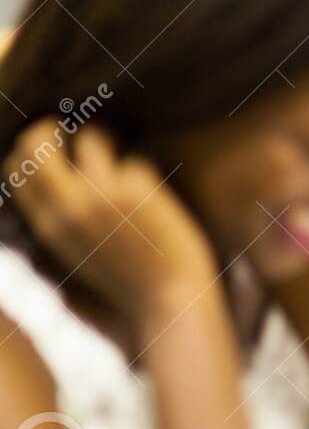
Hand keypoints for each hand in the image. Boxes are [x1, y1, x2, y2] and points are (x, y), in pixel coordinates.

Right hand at [6, 124, 217, 328]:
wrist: (171, 303)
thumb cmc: (130, 286)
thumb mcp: (78, 256)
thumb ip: (62, 222)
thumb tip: (58, 185)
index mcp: (49, 226)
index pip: (17, 171)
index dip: (30, 152)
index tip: (49, 147)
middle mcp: (67, 206)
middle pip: (37, 142)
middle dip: (52, 126)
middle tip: (74, 128)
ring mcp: (102, 194)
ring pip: (93, 136)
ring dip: (108, 138)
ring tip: (125, 160)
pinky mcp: (138, 188)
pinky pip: (137, 159)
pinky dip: (148, 173)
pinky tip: (160, 201)